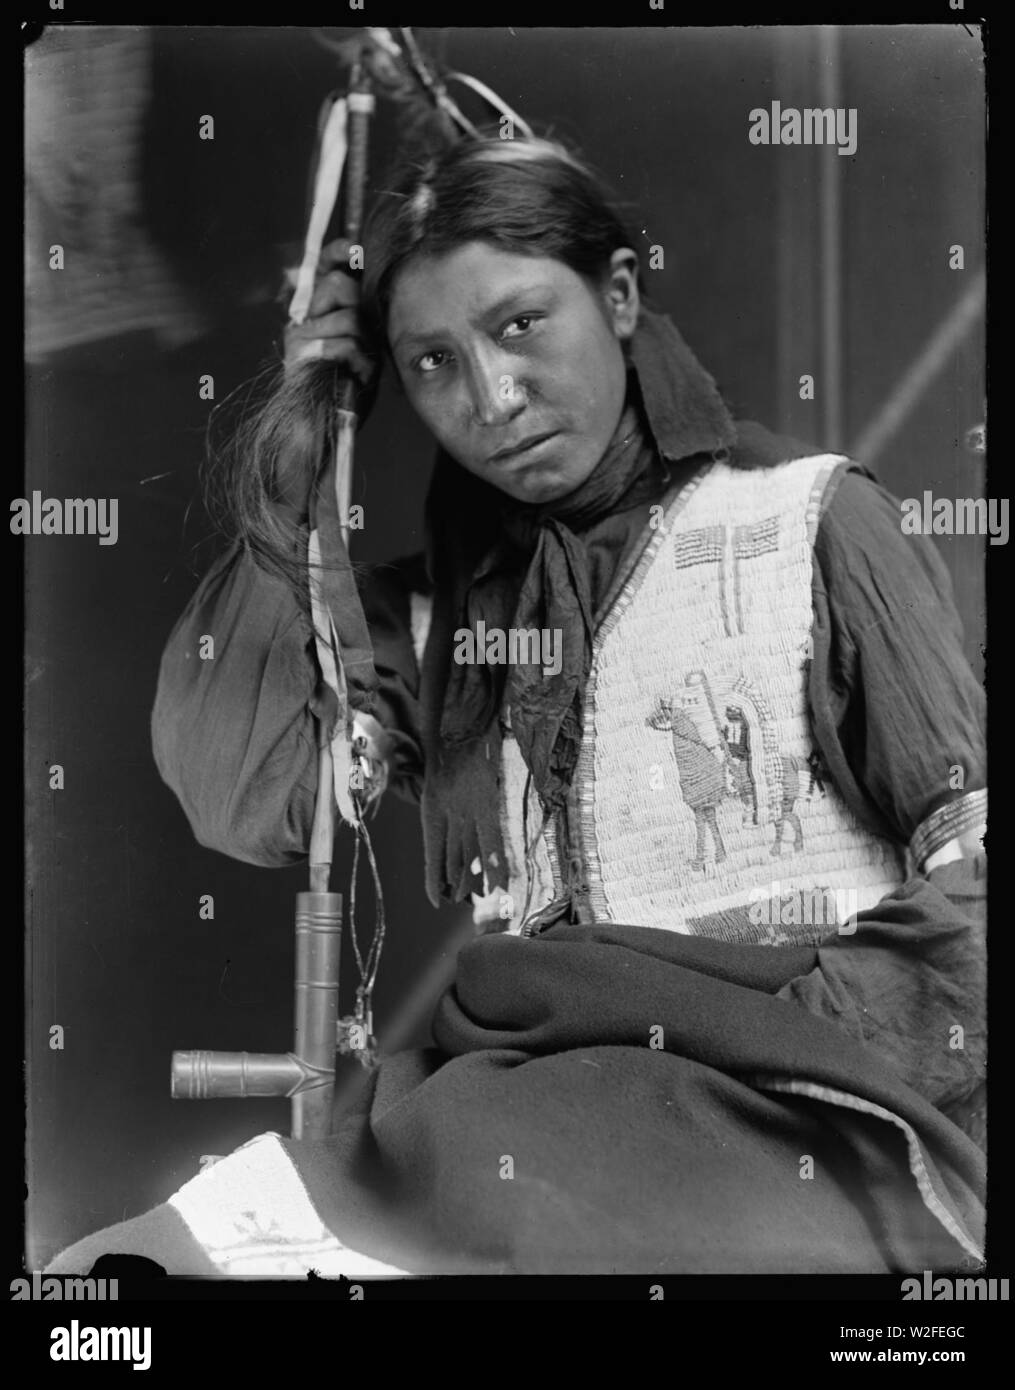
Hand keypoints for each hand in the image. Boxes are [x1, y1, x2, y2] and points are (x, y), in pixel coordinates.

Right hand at [283, 237, 377, 388]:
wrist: (326, 426)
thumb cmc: (351, 385)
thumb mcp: (365, 342)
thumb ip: (366, 312)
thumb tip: (376, 278)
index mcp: (318, 309)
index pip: (324, 264)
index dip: (340, 250)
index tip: (357, 248)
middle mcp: (302, 316)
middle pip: (337, 283)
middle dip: (362, 309)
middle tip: (367, 338)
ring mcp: (298, 334)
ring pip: (348, 317)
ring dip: (365, 344)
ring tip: (362, 366)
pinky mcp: (300, 354)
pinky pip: (344, 344)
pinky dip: (360, 363)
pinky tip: (357, 377)